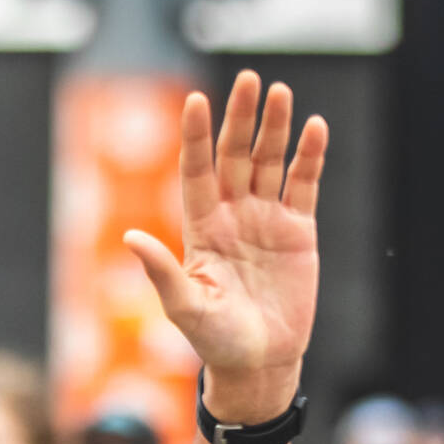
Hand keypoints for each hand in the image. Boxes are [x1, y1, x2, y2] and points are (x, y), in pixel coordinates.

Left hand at [126, 71, 327, 422]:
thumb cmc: (215, 340)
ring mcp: (267, 220)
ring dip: (275, 128)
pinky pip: (304, 185)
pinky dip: (309, 157)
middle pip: (235, 156)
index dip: (197, 137)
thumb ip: (161, 271)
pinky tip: (313, 127)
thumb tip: (130, 237)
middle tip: (248, 80)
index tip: (195, 100)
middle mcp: (233, 215)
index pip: (197, 171)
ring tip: (280, 92)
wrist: (259, 363)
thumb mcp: (184, 307)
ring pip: (270, 163)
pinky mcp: (299, 231)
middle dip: (241, 118)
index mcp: (201, 228)